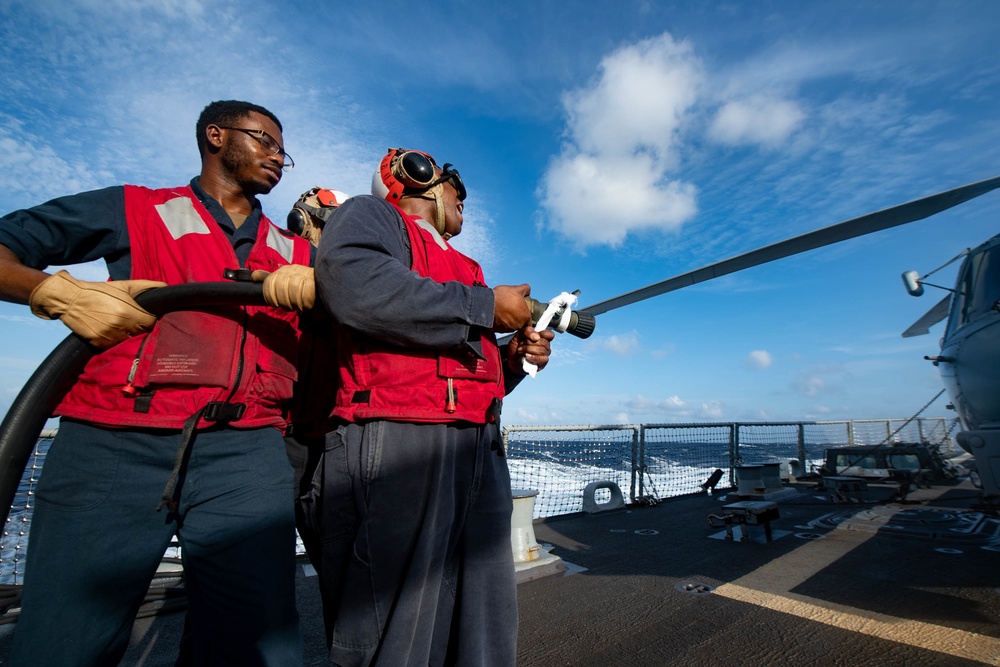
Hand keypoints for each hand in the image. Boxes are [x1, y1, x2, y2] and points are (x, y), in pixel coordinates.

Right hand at [28, 270, 165, 347]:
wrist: (71, 299)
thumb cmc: (100, 291)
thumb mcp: (124, 285)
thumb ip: (147, 286)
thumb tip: (167, 287)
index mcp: (128, 312)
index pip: (151, 323)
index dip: (151, 319)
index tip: (147, 317)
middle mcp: (119, 326)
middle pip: (141, 333)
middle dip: (141, 328)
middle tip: (135, 321)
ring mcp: (108, 336)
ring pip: (128, 341)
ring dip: (128, 335)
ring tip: (122, 326)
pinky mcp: (98, 343)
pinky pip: (114, 346)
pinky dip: (115, 340)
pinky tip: (111, 331)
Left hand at [252, 265, 314, 310]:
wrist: (325, 285)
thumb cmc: (304, 285)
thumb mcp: (285, 279)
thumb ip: (269, 278)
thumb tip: (253, 276)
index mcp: (285, 269)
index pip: (269, 283)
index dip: (271, 296)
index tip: (278, 302)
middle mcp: (293, 270)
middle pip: (278, 291)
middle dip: (283, 302)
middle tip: (290, 304)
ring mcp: (304, 277)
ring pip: (289, 296)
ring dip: (293, 304)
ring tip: (298, 304)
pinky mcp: (313, 286)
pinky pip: (301, 300)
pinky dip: (303, 305)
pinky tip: (306, 304)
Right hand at [492, 284, 530, 332]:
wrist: (486, 304)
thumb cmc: (503, 297)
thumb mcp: (516, 289)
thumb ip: (526, 289)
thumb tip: (528, 290)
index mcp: (525, 317)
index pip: (528, 320)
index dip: (524, 315)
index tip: (519, 310)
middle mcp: (518, 325)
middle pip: (519, 323)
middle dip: (516, 317)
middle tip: (510, 309)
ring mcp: (508, 329)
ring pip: (510, 326)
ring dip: (508, 320)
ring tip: (503, 311)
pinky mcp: (498, 330)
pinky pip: (501, 327)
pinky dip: (500, 323)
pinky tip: (497, 315)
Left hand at [507, 325, 553, 373]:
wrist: (510, 359)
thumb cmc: (517, 346)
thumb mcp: (518, 335)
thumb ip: (526, 331)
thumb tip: (536, 336)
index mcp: (542, 337)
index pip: (550, 334)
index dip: (543, 334)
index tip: (532, 336)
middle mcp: (545, 346)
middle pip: (543, 342)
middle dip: (529, 342)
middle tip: (520, 344)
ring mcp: (545, 355)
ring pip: (542, 350)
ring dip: (528, 349)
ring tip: (520, 350)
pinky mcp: (542, 363)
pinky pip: (542, 359)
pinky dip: (533, 357)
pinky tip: (526, 356)